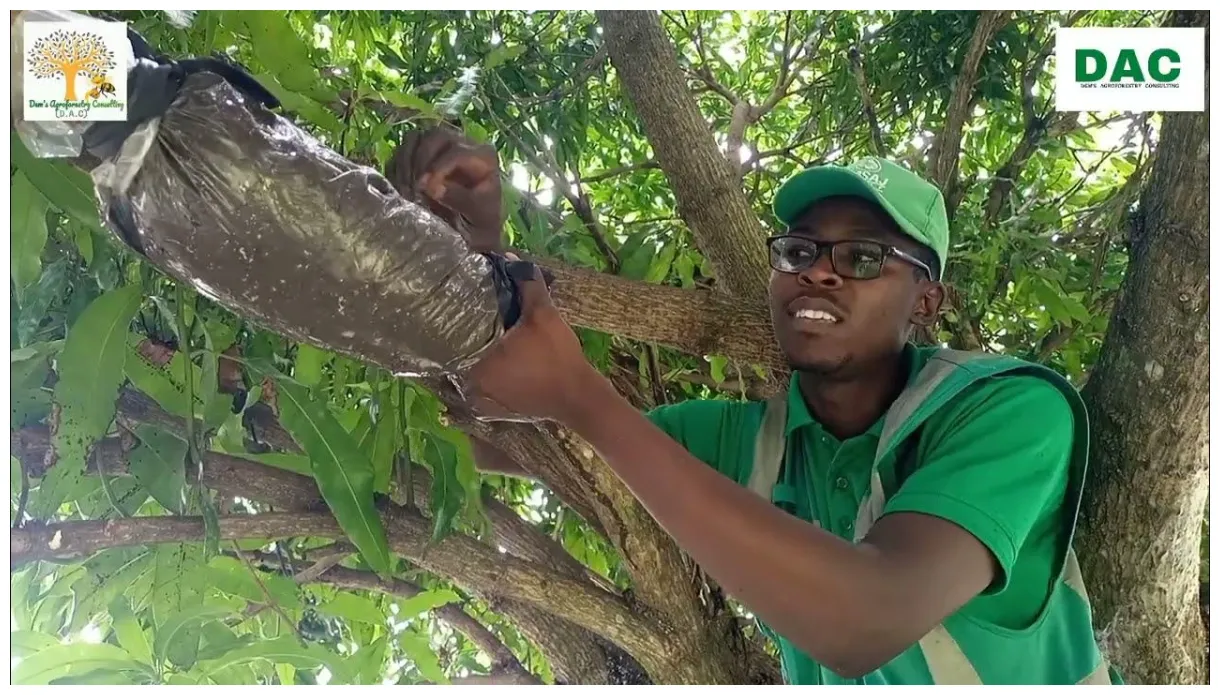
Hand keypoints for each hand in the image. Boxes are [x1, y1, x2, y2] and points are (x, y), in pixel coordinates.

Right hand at [386, 126, 504, 251]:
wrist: (471, 237)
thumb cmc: (480, 225)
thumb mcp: (477, 216)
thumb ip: (459, 199)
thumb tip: (432, 187)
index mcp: (483, 157)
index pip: (457, 150)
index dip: (439, 167)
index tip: (428, 189)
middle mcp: (463, 146)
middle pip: (435, 136)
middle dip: (421, 161)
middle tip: (415, 187)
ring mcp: (441, 149)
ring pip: (416, 139)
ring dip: (406, 163)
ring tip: (407, 189)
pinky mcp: (422, 156)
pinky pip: (403, 150)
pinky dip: (398, 167)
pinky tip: (401, 188)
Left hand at [465, 259, 606, 422]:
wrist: (578, 397)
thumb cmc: (557, 356)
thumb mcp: (544, 314)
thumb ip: (527, 285)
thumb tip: (511, 258)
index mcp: (475, 362)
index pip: (455, 332)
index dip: (462, 314)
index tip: (467, 300)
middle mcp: (472, 383)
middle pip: (465, 348)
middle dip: (474, 331)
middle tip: (482, 311)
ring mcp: (484, 397)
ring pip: (476, 364)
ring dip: (483, 349)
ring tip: (494, 328)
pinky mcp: (498, 405)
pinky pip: (488, 379)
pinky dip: (494, 366)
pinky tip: (506, 352)